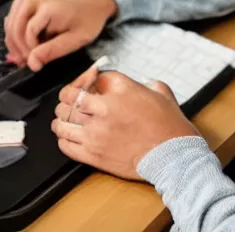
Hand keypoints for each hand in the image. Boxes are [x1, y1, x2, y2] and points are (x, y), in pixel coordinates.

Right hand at [4, 0, 116, 71]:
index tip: (38, 66)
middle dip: (20, 49)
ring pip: (10, 26)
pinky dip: (16, 37)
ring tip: (29, 57)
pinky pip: (11, 23)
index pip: (29, 32)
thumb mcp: (76, 40)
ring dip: (16, 45)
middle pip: (15, 28)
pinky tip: (27, 47)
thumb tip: (31, 63)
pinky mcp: (23, 1)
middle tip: (30, 63)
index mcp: (48, 6)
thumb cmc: (88, 20)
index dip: (31, 51)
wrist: (92, 3)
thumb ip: (52, 51)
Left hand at [52, 67, 199, 180]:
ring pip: (62, 122)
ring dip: (61, 119)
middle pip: (69, 98)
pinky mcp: (94, 155)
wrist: (173, 155)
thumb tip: (123, 83)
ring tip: (64, 119)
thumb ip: (139, 81)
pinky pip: (65, 145)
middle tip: (70, 101)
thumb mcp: (158, 89)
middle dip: (68, 98)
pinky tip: (68, 136)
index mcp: (120, 89)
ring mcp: (96, 133)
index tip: (89, 85)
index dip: (87, 80)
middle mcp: (104, 109)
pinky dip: (63, 139)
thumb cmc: (168, 124)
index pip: (90, 78)